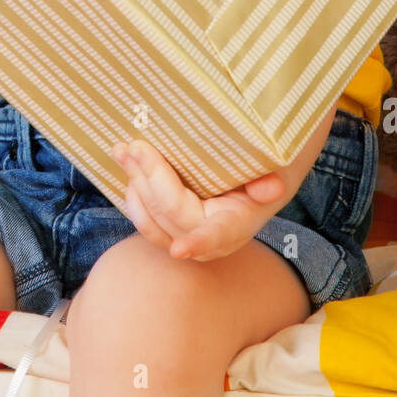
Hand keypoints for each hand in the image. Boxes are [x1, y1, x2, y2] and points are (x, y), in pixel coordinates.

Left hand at [111, 138, 290, 262]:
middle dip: (151, 179)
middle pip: (173, 213)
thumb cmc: (264, 171)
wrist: (256, 185)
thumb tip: (271, 189)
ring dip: (135, 184)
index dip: (199, 242)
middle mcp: (211, 240)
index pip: (217, 235)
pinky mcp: (171, 233)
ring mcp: (188, 239)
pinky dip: (134, 198)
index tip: (179, 251)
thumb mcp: (274, 170)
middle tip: (134, 146)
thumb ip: (271, 180)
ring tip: (122, 151)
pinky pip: (146, 223)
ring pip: (153, 218)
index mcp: (237, 225)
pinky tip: (128, 173)